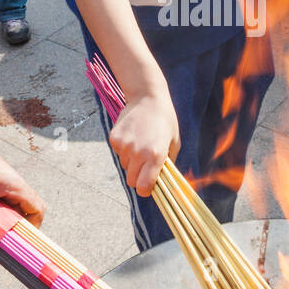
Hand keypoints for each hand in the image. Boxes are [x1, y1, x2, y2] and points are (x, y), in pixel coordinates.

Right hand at [108, 82, 179, 196]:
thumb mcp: (174, 143)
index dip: (146, 191)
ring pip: (124, 166)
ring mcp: (124, 145)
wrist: (147, 97)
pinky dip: (124, 150)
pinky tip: (132, 137)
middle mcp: (138, 152)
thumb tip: (164, 184)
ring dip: (131, 162)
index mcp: (155, 155)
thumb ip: (168, 165)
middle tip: (145, 167)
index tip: (148, 188)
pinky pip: (118, 153)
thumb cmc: (165, 121)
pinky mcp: (114, 138)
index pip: (144, 187)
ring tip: (140, 145)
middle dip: (138, 178)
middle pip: (131, 181)